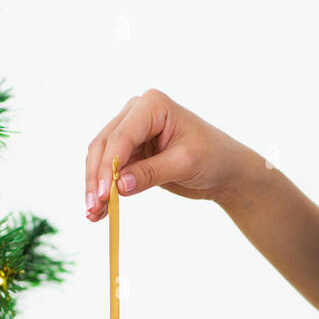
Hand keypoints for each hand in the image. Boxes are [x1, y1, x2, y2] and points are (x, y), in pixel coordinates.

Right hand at [84, 88, 255, 218]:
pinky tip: (100, 211)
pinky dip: (104, 189)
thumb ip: (151, 173)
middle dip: (97, 178)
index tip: (103, 194)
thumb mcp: (184, 165)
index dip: (108, 166)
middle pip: (104, 145)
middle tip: (93, 208)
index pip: (121, 136)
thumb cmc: (213, 157)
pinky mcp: (131, 150)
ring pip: (101, 158)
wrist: (225, 168)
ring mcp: (131, 131)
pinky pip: (110, 170)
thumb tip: (119, 186)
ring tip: (93, 214)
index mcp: (152, 105)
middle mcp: (136, 112)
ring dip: (95, 186)